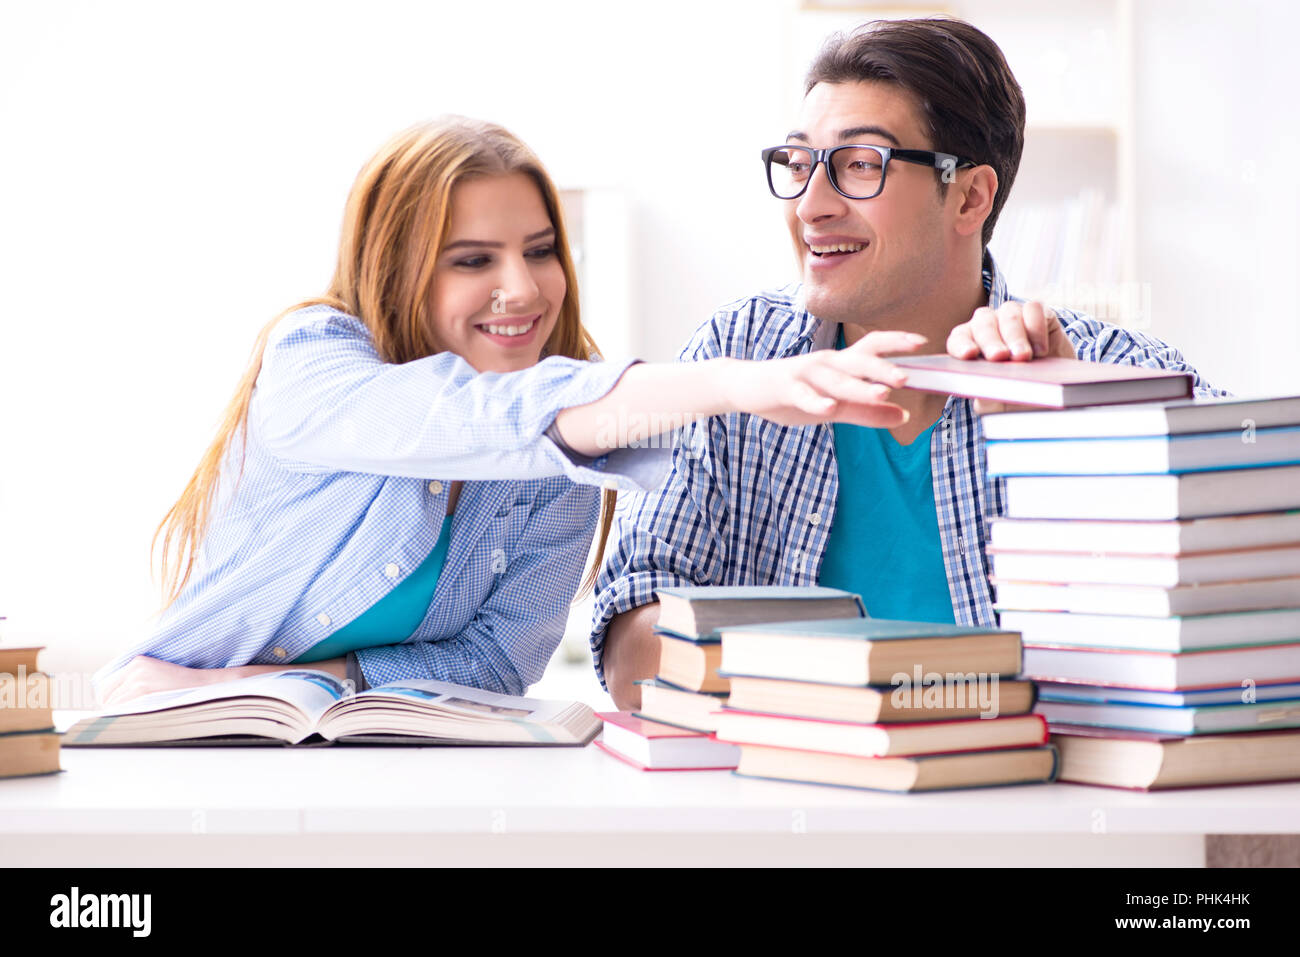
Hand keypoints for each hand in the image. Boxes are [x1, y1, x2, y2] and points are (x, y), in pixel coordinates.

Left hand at [98, 655, 236, 708]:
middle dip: (112, 708)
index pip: (107, 685)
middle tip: (120, 717)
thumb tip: (111, 700)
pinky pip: (123, 709)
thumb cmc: (181, 684)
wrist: (203, 685)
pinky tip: (134, 719)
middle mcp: (135, 669)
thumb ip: (135, 680)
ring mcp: (139, 680)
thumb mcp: (155, 672)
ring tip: (130, 719)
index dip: (107, 700)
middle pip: (108, 696)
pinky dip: (125, 716)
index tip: (110, 709)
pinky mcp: (144, 691)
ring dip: (119, 714)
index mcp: (137, 661)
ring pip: (114, 704)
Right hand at [728, 330, 927, 427]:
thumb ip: (867, 411)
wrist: (746, 387)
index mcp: (840, 364)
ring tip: (881, 393)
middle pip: (859, 361)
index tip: (923, 342)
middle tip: (907, 377)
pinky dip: (816, 401)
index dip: (897, 342)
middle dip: (883, 368)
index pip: (873, 347)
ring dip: (858, 386)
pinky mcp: (784, 387)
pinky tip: (829, 407)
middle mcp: (826, 363)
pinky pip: (802, 394)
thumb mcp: (834, 406)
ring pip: (836, 380)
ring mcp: (804, 374)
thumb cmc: (793, 393)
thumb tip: (904, 415)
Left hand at [946, 301, 1075, 413]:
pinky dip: (1036, 327)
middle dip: (991, 341)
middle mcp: (988, 326)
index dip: (961, 345)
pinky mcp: (1038, 313)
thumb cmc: (1019, 396)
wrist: (1055, 388)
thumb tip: (983, 392)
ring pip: (1008, 314)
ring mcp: (1012, 316)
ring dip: (1015, 336)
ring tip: (1023, 356)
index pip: (958, 339)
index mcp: (971, 345)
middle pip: (983, 324)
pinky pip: (1033, 309)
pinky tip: (1041, 349)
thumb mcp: (998, 404)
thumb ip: (987, 398)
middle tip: (1000, 357)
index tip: (969, 355)